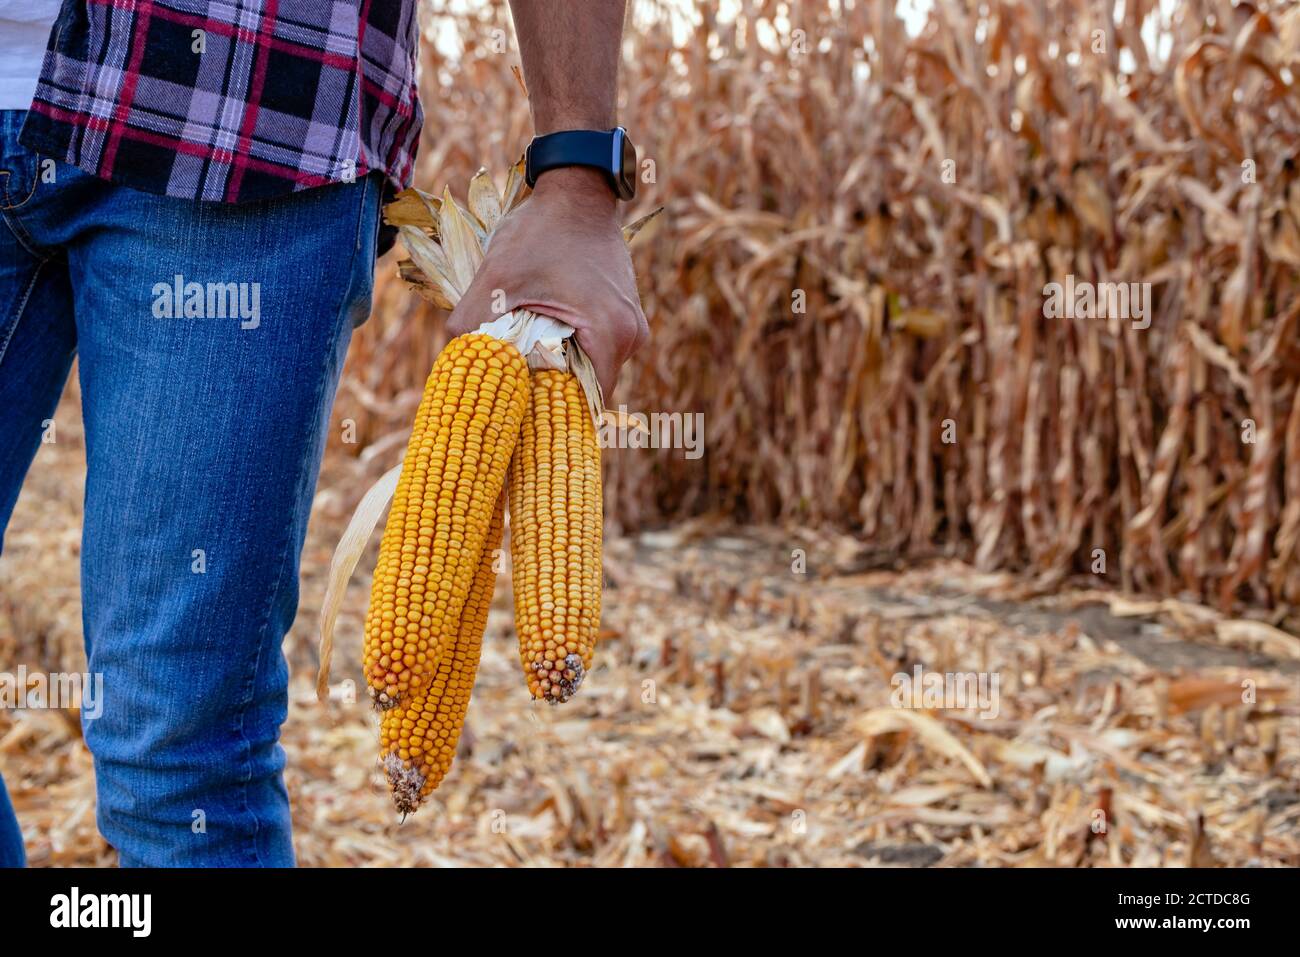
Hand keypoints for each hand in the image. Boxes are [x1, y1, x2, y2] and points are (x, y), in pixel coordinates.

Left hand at [447, 167, 646, 396]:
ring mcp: (633, 328)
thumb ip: (470, 329)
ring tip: (524, 366)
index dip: (550, 418)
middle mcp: (631, 338)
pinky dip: (570, 353)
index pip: (585, 405)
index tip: (519, 419)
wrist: (577, 190)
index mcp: (610, 335)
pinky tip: (541, 342)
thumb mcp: (495, 280)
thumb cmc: (540, 232)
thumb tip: (456, 372)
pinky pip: (597, 350)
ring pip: (592, 371)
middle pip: (588, 391)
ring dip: (559, 372)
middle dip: (551, 398)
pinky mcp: (627, 317)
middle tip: (513, 398)